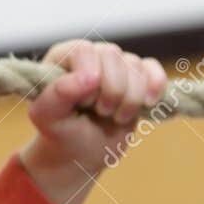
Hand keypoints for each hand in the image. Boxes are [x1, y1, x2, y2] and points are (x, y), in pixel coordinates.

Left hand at [27, 39, 166, 174]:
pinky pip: (153, 69)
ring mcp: (116, 65)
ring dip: (130, 98)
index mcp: (62, 58)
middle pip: (112, 54)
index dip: (89, 77)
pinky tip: (148, 104)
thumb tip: (91, 77)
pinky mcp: (137, 77)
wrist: (81, 153)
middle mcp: (90, 56)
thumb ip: (59, 94)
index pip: (83, 50)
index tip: (84, 102)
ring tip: (116, 117)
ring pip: (135, 64)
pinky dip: (155, 86)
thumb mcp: (48, 118)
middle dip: (112, 90)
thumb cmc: (60, 133)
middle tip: (101, 112)